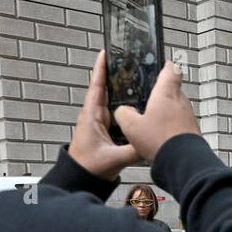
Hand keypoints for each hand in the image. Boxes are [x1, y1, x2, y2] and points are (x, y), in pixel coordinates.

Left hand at [68, 51, 140, 179]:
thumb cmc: (89, 168)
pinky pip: (115, 111)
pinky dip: (124, 103)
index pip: (97, 87)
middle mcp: (95, 115)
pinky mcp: (105, 129)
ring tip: (135, 74)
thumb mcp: (113, 159)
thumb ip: (132, 151)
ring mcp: (99, 121)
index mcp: (92, 116)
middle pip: (106, 88)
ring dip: (121, 87)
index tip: (105, 52)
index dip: (101, 69)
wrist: (80, 179)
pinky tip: (134, 99)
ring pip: (112, 99)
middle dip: (116, 73)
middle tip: (128, 59)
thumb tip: (151, 142)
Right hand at [112, 59, 200, 162]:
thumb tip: (123, 111)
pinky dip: (171, 126)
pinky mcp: (192, 130)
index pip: (171, 69)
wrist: (182, 161)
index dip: (165, 66)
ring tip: (152, 123)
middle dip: (160, 94)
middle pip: (172, 89)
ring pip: (176, 107)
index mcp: (166, 92)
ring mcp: (189, 115)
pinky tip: (161, 137)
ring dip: (166, 112)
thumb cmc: (160, 140)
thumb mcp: (131, 126)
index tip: (160, 66)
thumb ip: (123, 113)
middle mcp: (181, 100)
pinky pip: (180, 123)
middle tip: (148, 100)